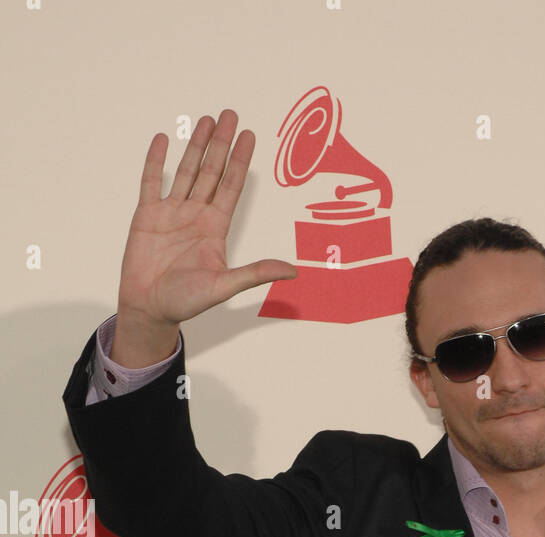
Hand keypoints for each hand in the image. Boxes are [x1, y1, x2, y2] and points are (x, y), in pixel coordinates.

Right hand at [116, 108, 296, 334]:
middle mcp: (195, 215)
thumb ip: (256, 272)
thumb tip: (293, 271)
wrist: (150, 308)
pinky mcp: (146, 215)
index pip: (231, 186)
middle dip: (221, 143)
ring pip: (186, 170)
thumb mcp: (225, 285)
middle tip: (230, 114)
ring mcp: (171, 213)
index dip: (240, 161)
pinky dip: (156, 161)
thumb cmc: (186, 302)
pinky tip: (163, 139)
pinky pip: (151, 182)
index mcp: (215, 228)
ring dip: (195, 145)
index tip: (249, 136)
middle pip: (211, 171)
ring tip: (205, 119)